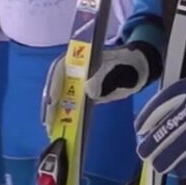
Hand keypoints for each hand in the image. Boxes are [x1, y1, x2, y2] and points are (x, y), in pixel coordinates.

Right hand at [39, 37, 160, 136]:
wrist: (137, 69)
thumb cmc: (129, 66)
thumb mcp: (121, 70)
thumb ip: (106, 77)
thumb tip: (88, 90)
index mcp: (82, 56)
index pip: (61, 67)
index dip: (55, 83)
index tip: (53, 100)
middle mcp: (74, 67)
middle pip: (55, 82)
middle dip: (50, 102)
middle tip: (48, 121)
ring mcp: (76, 79)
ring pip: (58, 93)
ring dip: (53, 110)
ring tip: (50, 127)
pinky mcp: (80, 92)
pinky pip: (68, 101)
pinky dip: (63, 114)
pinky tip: (59, 126)